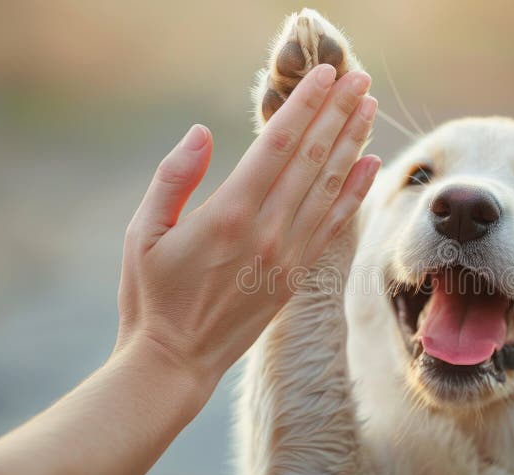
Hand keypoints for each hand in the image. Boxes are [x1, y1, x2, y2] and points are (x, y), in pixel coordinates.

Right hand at [115, 64, 378, 389]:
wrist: (176, 360)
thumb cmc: (150, 295)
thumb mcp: (143, 232)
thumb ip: (173, 177)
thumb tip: (201, 132)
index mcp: (228, 214)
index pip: (278, 145)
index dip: (305, 106)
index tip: (326, 76)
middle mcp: (267, 231)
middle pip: (313, 159)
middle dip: (338, 114)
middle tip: (360, 79)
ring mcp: (288, 255)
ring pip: (329, 187)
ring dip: (352, 143)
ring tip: (370, 108)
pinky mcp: (297, 274)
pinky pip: (333, 224)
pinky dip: (354, 192)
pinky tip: (370, 164)